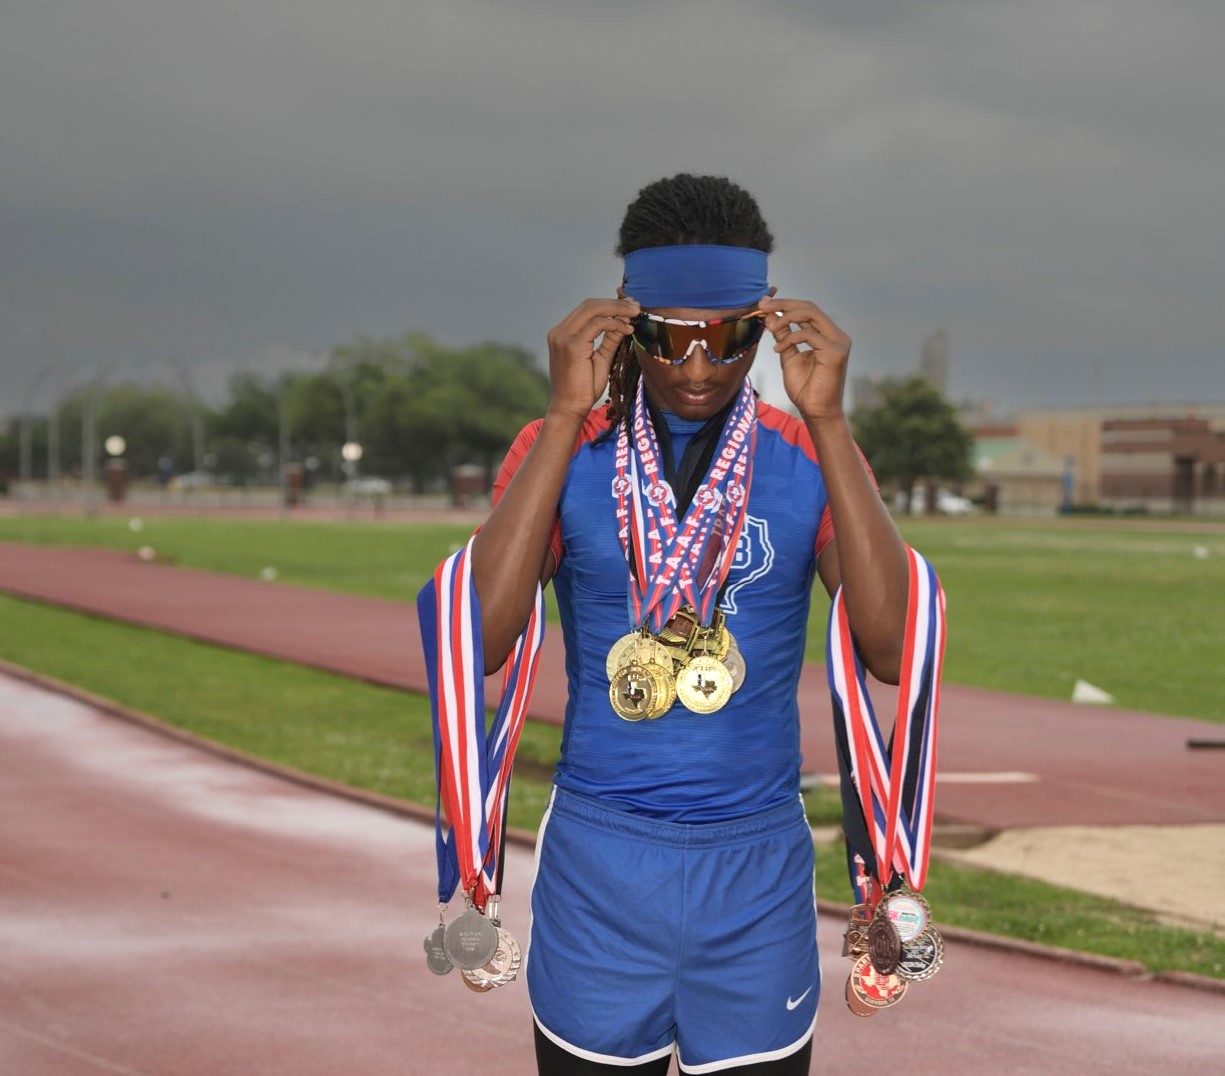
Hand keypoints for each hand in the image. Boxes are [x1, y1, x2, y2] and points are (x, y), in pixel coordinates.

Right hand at [545, 297, 639, 419]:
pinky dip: (615, 324)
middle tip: (636, 307)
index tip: (630, 307)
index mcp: (562, 333)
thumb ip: (609, 339)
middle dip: (616, 303)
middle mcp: (559, 332)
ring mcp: (562, 337)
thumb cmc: (583, 388)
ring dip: (617, 310)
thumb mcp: (600, 358)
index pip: (587, 309)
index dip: (610, 304)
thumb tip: (624, 322)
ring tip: (635, 315)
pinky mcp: (571, 345)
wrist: (569, 409)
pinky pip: (597, 325)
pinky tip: (627, 330)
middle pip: (589, 304)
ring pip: (593, 309)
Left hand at [759, 298, 850, 421]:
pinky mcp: (836, 352)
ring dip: (785, 317)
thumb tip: (770, 315)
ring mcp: (839, 342)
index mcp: (827, 334)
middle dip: (783, 304)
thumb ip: (783, 335)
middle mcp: (837, 335)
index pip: (807, 309)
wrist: (816, 412)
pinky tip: (778, 349)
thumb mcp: (788, 356)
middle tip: (762, 306)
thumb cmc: (805, 388)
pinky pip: (809, 334)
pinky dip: (790, 338)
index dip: (785, 304)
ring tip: (769, 327)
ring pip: (811, 314)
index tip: (763, 304)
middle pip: (810, 306)